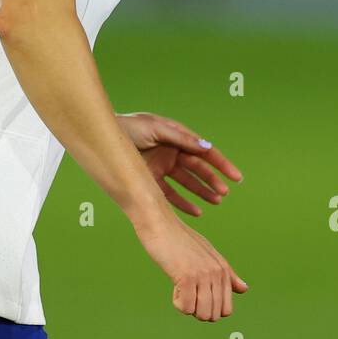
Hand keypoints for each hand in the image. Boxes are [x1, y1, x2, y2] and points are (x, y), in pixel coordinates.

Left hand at [115, 112, 243, 216]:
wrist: (101, 136)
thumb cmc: (129, 126)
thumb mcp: (157, 128)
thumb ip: (181, 138)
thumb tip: (206, 147)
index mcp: (177, 138)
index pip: (204, 152)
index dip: (221, 164)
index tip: (236, 177)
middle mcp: (171, 153)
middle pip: (198, 169)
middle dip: (212, 181)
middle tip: (224, 193)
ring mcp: (161, 167)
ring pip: (187, 183)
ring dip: (202, 192)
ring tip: (216, 202)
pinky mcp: (149, 180)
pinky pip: (169, 195)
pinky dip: (182, 203)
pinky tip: (196, 212)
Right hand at [133, 214, 248, 320]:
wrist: (159, 224)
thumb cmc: (180, 239)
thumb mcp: (207, 254)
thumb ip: (226, 273)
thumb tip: (245, 289)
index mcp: (223, 269)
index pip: (226, 310)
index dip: (208, 308)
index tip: (196, 293)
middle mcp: (217, 273)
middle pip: (213, 315)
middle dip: (197, 310)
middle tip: (185, 291)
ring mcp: (203, 275)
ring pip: (202, 314)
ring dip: (188, 307)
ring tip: (181, 288)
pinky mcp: (187, 276)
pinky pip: (186, 307)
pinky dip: (178, 302)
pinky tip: (174, 286)